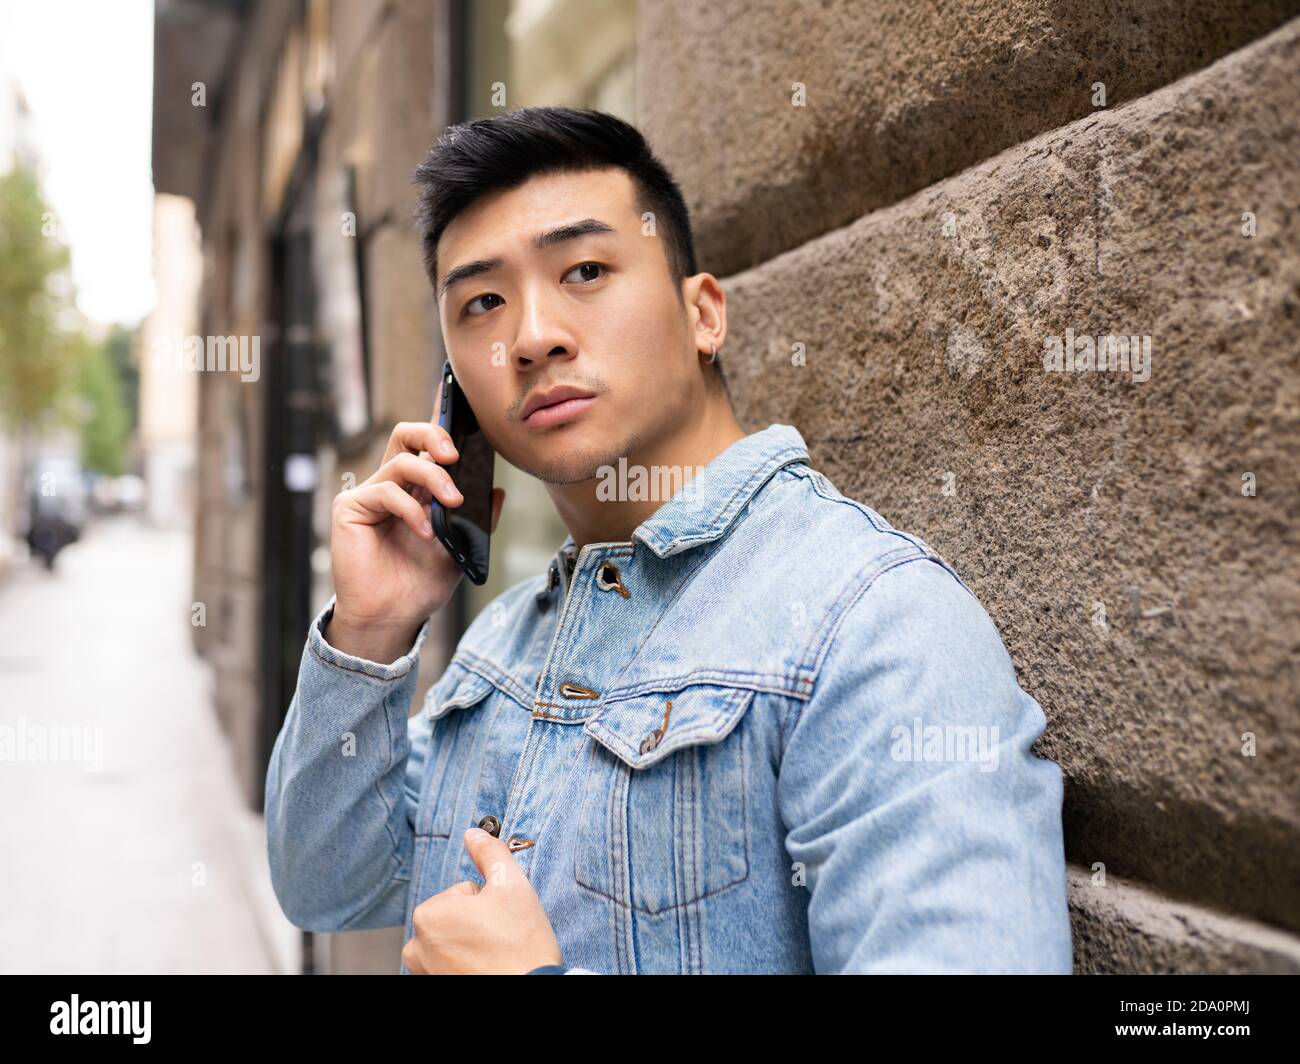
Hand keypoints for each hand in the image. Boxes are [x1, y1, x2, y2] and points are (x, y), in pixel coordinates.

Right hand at [328, 379, 504, 659]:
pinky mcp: (351, 508)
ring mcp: (369, 493)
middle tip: (456, 454)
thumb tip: (497, 488)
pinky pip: (385, 491)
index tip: (455, 390)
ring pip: (401, 461)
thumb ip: (478, 517)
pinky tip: (426, 531)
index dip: (438, 414)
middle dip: (434, 434)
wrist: (394, 616)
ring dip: (434, 478)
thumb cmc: (421, 582)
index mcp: (417, 488)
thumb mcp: (461, 546)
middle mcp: (391, 483)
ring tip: (452, 503)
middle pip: (405, 434)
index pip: (427, 444)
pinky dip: (412, 509)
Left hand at [401, 827, 564, 974]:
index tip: (501, 922)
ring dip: (472, 945)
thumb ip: (490, 852)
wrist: (530, 989)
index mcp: (429, 914)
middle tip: (500, 939)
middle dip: (478, 924)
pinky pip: (450, 965)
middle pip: (456, 918)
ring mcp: (423, 971)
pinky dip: (466, 966)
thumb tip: (475, 832)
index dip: (488, 904)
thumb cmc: (520, 947)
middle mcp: (416, 945)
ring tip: (494, 956)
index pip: (464, 893)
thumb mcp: (511, 886)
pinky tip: (486, 969)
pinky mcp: (434, 985)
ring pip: (454, 942)